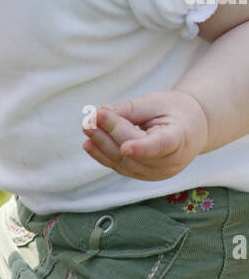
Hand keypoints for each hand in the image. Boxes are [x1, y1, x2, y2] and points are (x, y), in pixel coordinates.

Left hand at [82, 91, 209, 180]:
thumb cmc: (175, 111)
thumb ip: (130, 109)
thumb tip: (101, 114)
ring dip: (102, 146)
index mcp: (179, 139)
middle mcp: (169, 162)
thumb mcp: (156, 102)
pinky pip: (121, 167)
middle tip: (91, 118)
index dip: (143, 148)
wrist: (192, 130)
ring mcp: (156, 173)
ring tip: (87, 127)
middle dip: (110, 134)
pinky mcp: (143, 175)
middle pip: (134, 152)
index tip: (126, 147)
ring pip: (124, 163)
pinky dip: (103, 156)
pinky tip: (89, 144)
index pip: (160, 146)